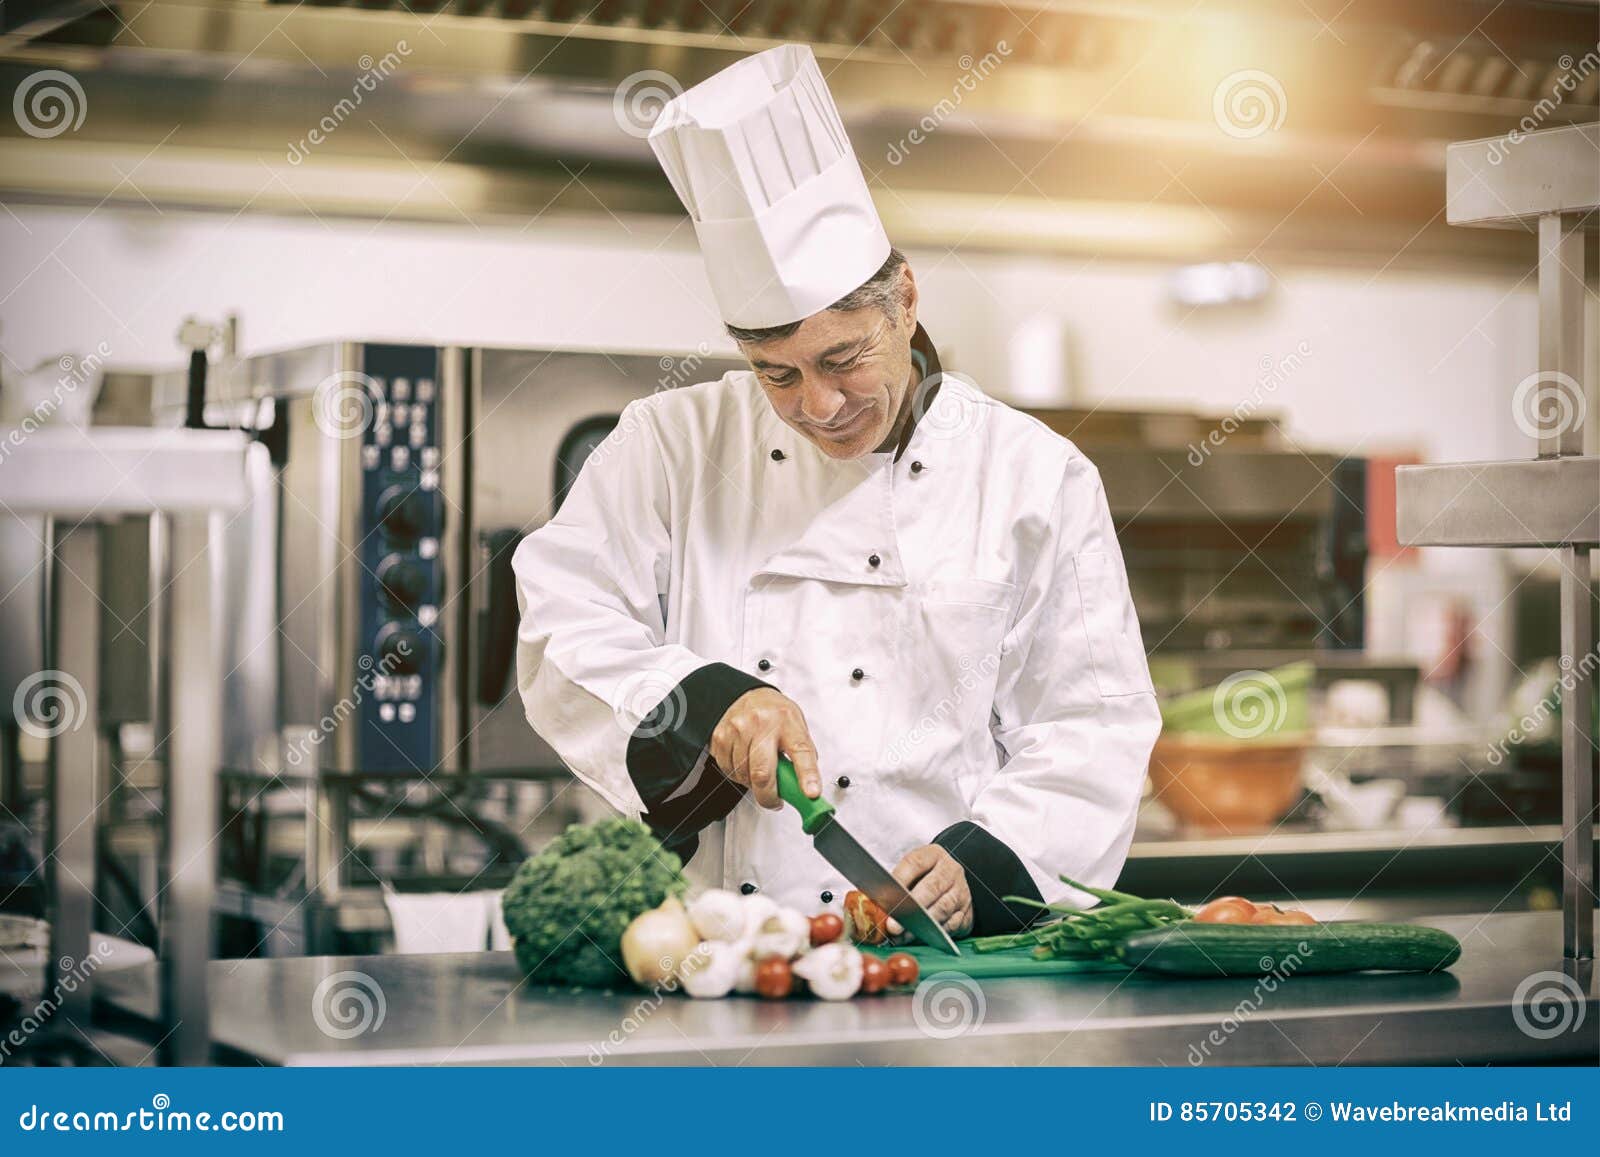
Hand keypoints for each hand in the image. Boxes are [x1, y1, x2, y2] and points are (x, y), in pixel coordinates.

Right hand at [709, 688, 820, 809]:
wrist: (748, 695)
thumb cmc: (775, 715)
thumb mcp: (796, 727)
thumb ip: (802, 756)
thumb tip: (807, 787)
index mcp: (787, 721)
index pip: (801, 751)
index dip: (807, 776)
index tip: (811, 793)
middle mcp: (762, 724)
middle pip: (762, 773)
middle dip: (769, 797)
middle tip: (775, 801)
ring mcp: (738, 730)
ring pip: (743, 775)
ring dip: (752, 784)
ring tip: (759, 770)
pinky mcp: (721, 737)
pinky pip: (728, 770)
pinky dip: (738, 775)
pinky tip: (745, 762)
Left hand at [890, 845, 972, 938]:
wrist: (954, 884)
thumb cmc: (926, 878)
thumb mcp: (913, 871)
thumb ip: (898, 883)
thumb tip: (877, 904)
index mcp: (934, 855)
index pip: (915, 863)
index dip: (900, 879)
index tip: (885, 896)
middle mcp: (950, 871)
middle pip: (931, 887)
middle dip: (910, 908)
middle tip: (893, 924)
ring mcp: (961, 891)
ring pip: (942, 908)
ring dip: (920, 925)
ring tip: (901, 935)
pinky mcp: (966, 912)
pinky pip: (951, 924)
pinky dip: (933, 934)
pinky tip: (918, 938)